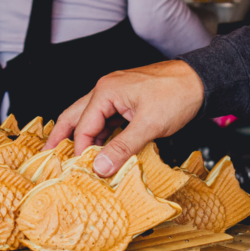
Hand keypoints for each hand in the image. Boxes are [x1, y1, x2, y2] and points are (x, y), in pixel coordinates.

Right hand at [45, 60, 204, 176]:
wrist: (201, 81)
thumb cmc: (177, 95)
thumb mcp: (148, 126)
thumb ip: (122, 148)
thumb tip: (100, 167)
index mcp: (105, 91)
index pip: (83, 126)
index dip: (81, 150)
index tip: (81, 169)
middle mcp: (105, 89)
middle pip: (75, 115)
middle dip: (61, 136)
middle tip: (48, 155)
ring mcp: (116, 93)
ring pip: (91, 117)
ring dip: (85, 137)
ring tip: (76, 157)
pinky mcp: (126, 99)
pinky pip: (107, 118)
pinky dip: (102, 133)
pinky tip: (103, 148)